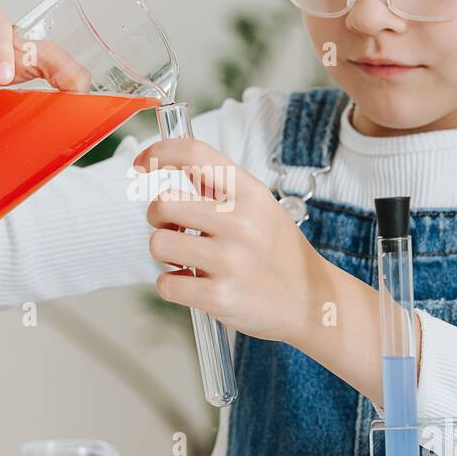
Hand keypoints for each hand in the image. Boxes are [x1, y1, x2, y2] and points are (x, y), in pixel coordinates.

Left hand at [133, 137, 330, 344]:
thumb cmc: (280, 254)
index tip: (143, 162)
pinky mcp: (219, 298)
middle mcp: (240, 222)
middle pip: (163, 203)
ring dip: (165, 254)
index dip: (159, 152)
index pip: (194, 154)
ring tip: (187, 260)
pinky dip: (172, 286)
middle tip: (175, 229)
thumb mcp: (261, 208)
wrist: (313, 303)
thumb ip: (220, 187)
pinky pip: (165, 284)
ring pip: (158, 244)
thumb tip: (175, 162)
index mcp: (250, 194)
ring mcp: (230, 261)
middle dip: (158, 217)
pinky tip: (193, 284)